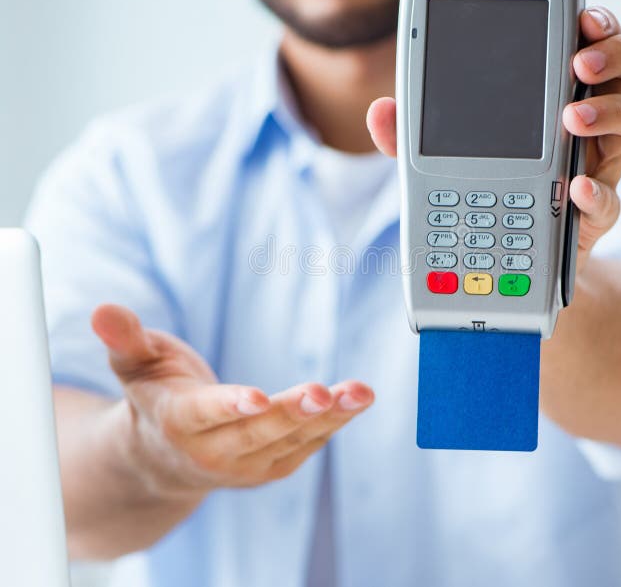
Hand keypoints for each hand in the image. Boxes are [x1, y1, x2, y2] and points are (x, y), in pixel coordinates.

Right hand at [91, 304, 373, 497]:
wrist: (165, 455)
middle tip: (324, 392)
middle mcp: (213, 452)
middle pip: (257, 432)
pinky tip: (357, 398)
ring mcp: (246, 466)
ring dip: (329, 417)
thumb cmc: (156, 395)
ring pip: (290, 440)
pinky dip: (334, 423)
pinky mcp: (273, 467)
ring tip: (360, 392)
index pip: (204, 415)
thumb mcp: (135, 364)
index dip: (230, 406)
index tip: (257, 398)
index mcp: (177, 422)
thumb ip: (124, 339)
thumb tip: (102, 310)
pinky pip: (307, 445)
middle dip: (292, 412)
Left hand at [366, 6, 620, 272]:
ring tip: (573, 119)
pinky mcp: (593, 212)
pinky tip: (576, 188)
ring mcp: (598, 164)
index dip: (596, 24)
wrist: (512, 260)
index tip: (581, 16)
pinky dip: (597, 193)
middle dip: (614, 53)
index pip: (588, 45)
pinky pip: (612, 198)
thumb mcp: (442, 156)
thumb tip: (381, 110)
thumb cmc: (485, 191)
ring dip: (611, 112)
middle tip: (581, 62)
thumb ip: (415, 134)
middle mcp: (589, 121)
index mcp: (557, 94)